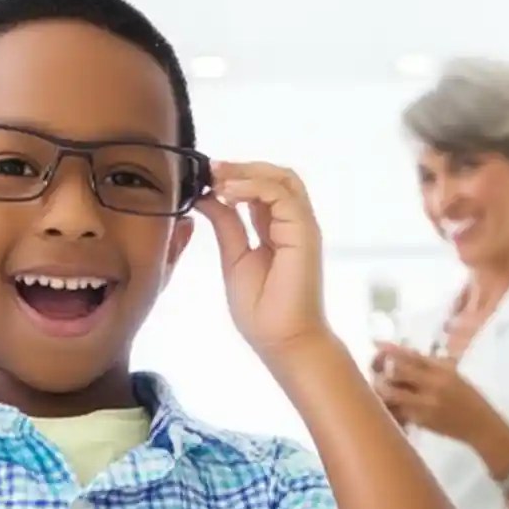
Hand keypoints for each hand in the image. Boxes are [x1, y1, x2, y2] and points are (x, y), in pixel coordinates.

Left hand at [194, 162, 329, 358]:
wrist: (283, 341)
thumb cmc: (263, 311)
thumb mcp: (234, 258)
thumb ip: (227, 224)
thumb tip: (207, 197)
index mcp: (276, 229)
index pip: (261, 188)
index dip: (235, 177)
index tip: (204, 177)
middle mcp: (293, 223)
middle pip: (276, 176)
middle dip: (242, 167)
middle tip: (209, 170)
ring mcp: (301, 226)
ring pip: (282, 178)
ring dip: (247, 172)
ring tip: (217, 178)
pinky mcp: (304, 232)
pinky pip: (281, 195)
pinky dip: (254, 186)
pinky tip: (228, 192)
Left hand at [371, 342, 497, 441]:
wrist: (481, 425)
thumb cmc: (468, 397)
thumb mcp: (453, 375)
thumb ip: (430, 365)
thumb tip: (404, 354)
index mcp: (442, 370)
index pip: (411, 355)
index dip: (391, 349)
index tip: (376, 343)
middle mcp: (433, 385)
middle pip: (397, 371)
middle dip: (383, 369)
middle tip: (377, 370)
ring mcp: (425, 405)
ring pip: (392, 393)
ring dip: (382, 389)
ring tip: (380, 387)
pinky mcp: (421, 421)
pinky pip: (398, 411)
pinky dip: (390, 406)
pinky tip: (388, 404)